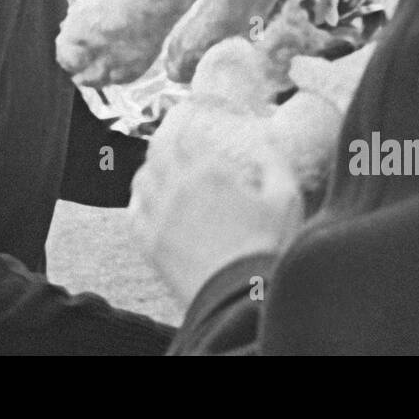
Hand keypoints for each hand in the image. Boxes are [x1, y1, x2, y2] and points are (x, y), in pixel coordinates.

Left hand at [129, 108, 303, 306]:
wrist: (241, 300)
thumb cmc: (268, 247)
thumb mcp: (286, 197)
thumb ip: (274, 161)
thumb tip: (264, 137)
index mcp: (209, 171)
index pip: (185, 134)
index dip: (184, 122)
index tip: (187, 118)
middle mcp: (177, 187)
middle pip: (158, 151)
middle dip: (165, 141)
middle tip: (171, 139)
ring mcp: (159, 216)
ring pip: (142, 179)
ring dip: (150, 169)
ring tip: (159, 169)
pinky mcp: (150, 244)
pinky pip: (132, 212)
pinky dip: (138, 200)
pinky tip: (146, 201)